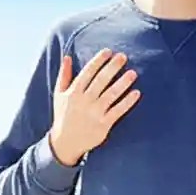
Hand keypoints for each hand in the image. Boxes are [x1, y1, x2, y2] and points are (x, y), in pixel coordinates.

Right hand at [48, 48, 141, 165]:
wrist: (65, 143)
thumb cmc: (63, 116)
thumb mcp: (59, 95)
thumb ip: (64, 75)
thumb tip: (67, 56)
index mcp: (73, 92)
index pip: (87, 72)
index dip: (98, 61)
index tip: (108, 51)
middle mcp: (84, 101)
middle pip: (100, 80)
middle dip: (112, 67)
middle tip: (123, 56)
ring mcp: (94, 113)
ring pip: (111, 95)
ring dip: (123, 83)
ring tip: (133, 73)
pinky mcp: (103, 125)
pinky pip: (117, 111)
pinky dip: (127, 102)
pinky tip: (136, 93)